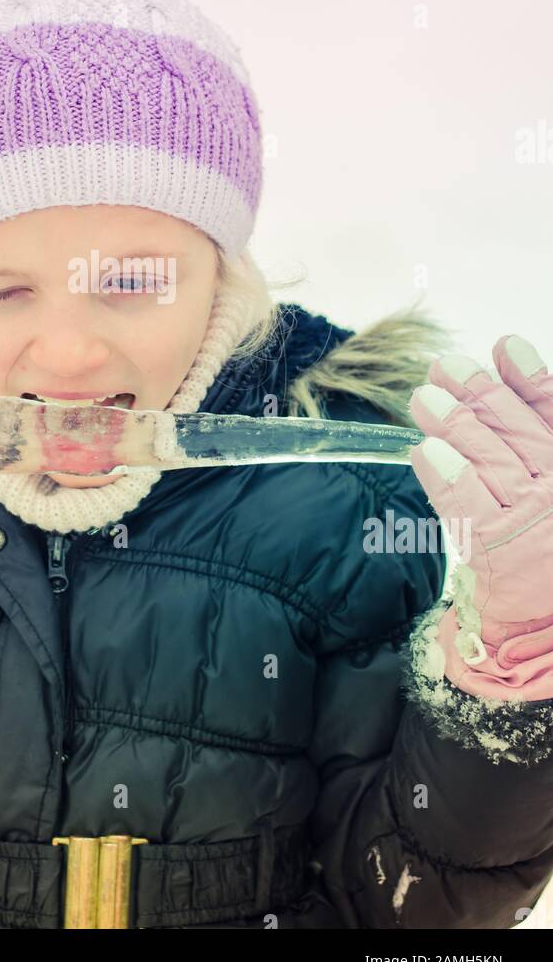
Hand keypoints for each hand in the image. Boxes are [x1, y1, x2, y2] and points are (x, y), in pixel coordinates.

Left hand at [408, 335, 552, 699]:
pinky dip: (447, 476)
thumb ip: (538, 421)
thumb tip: (506, 355)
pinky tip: (425, 451)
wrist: (548, 616)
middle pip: (515, 432)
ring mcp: (532, 521)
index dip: (531, 378)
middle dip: (477, 393)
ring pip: (489, 461)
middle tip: (442, 367)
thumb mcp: (550, 474)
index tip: (504, 345)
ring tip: (422, 397)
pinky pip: (469, 507)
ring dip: (452, 424)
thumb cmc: (546, 538)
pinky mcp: (499, 553)